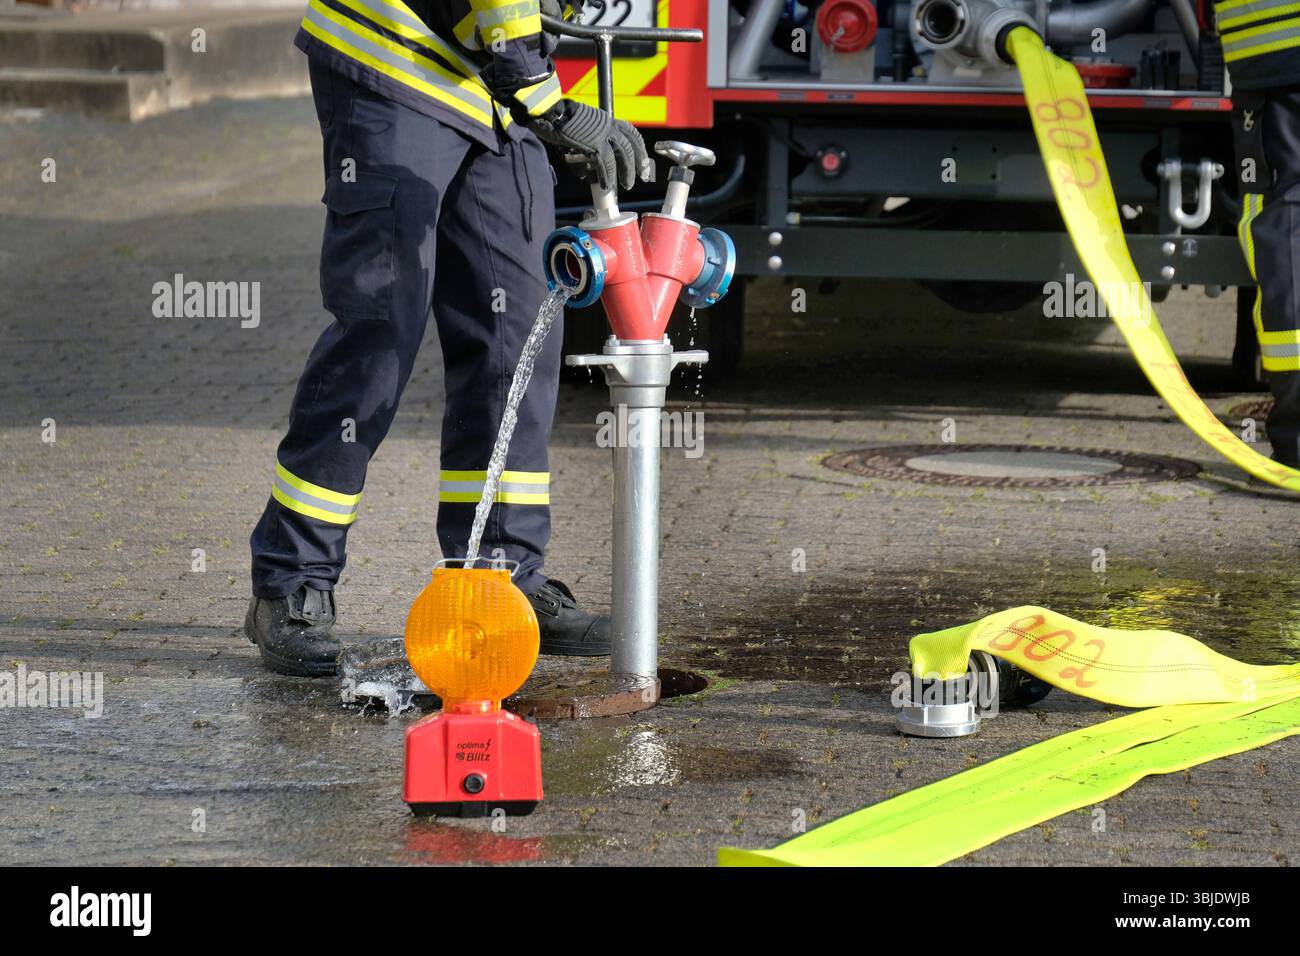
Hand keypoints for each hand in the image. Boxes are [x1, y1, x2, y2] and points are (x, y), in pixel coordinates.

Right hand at [526, 99, 651, 190]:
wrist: (551, 113)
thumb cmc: (561, 120)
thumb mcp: (582, 128)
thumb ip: (590, 144)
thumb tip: (586, 169)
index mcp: (607, 120)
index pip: (631, 133)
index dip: (639, 148)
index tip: (643, 160)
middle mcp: (608, 126)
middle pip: (630, 146)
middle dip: (638, 163)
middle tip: (641, 176)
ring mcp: (602, 134)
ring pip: (622, 155)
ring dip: (626, 172)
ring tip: (627, 185)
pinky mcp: (594, 144)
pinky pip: (605, 164)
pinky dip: (607, 176)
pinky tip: (606, 185)